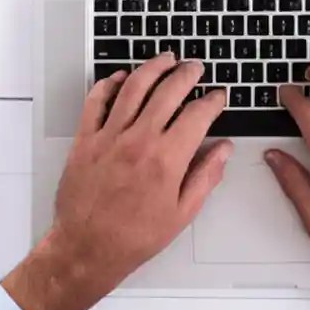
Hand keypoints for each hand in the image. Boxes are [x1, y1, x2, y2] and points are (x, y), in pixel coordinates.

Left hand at [0, 53, 231, 309]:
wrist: (87, 249)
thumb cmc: (134, 237)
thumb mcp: (182, 214)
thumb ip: (205, 176)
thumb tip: (223, 150)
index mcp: (166, 160)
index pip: (197, 115)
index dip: (212, 101)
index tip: (218, 96)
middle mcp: (138, 141)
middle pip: (167, 91)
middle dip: (186, 74)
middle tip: (195, 68)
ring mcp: (109, 137)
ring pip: (133, 87)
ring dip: (152, 68)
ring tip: (165, 59)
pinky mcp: (85, 140)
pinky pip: (96, 101)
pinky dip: (109, 84)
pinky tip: (121, 77)